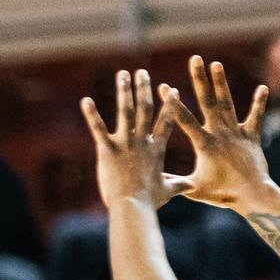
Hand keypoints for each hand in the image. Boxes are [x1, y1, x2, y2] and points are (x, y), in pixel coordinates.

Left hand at [81, 69, 183, 208]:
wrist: (133, 207)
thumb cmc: (149, 202)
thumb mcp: (167, 191)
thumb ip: (179, 185)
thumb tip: (193, 187)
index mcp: (157, 149)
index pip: (166, 122)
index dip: (170, 105)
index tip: (172, 90)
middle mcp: (142, 142)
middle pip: (145, 109)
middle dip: (144, 89)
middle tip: (141, 72)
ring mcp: (125, 144)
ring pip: (125, 112)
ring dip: (124, 91)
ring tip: (122, 74)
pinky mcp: (107, 151)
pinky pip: (98, 129)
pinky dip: (91, 114)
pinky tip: (85, 100)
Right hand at [157, 55, 274, 210]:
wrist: (252, 195)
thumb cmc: (222, 194)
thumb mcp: (194, 188)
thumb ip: (175, 181)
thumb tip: (153, 179)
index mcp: (204, 144)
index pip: (184, 120)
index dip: (171, 103)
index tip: (162, 86)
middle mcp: (220, 133)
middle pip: (208, 101)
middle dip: (200, 79)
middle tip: (195, 59)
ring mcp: (236, 133)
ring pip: (227, 103)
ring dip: (221, 83)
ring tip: (216, 64)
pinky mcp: (251, 136)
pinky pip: (256, 116)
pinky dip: (259, 103)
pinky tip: (263, 87)